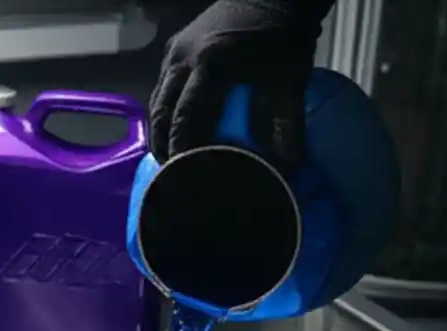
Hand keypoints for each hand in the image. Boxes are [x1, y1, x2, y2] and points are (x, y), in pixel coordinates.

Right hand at [149, 0, 332, 165]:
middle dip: (163, 145)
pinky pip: (162, 85)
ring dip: (160, 129)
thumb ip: (287, 128)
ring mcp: (175, 51)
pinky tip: (173, 128)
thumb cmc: (282, 38)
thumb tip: (289, 170)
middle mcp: (184, 58)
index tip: (184, 175)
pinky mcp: (175, 47)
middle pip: (161, 112)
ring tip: (169, 157)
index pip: (185, 118)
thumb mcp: (289, 83)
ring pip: (157, 99)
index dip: (181, 150)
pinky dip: (165, 110)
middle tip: (172, 174)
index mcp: (210, 66)